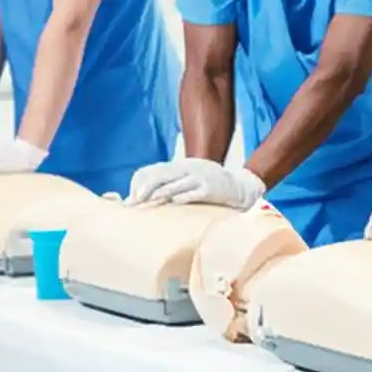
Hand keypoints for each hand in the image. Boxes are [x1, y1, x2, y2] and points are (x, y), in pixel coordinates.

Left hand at [126, 159, 264, 208]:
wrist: (241, 186)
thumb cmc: (211, 186)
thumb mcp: (191, 178)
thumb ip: (173, 184)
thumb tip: (149, 197)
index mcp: (182, 166)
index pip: (154, 171)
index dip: (140, 183)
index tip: (131, 199)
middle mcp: (189, 169)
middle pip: (160, 177)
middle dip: (144, 190)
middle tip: (134, 204)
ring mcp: (200, 178)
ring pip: (174, 186)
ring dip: (158, 196)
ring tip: (147, 205)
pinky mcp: (210, 189)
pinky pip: (192, 194)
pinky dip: (180, 199)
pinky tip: (172, 205)